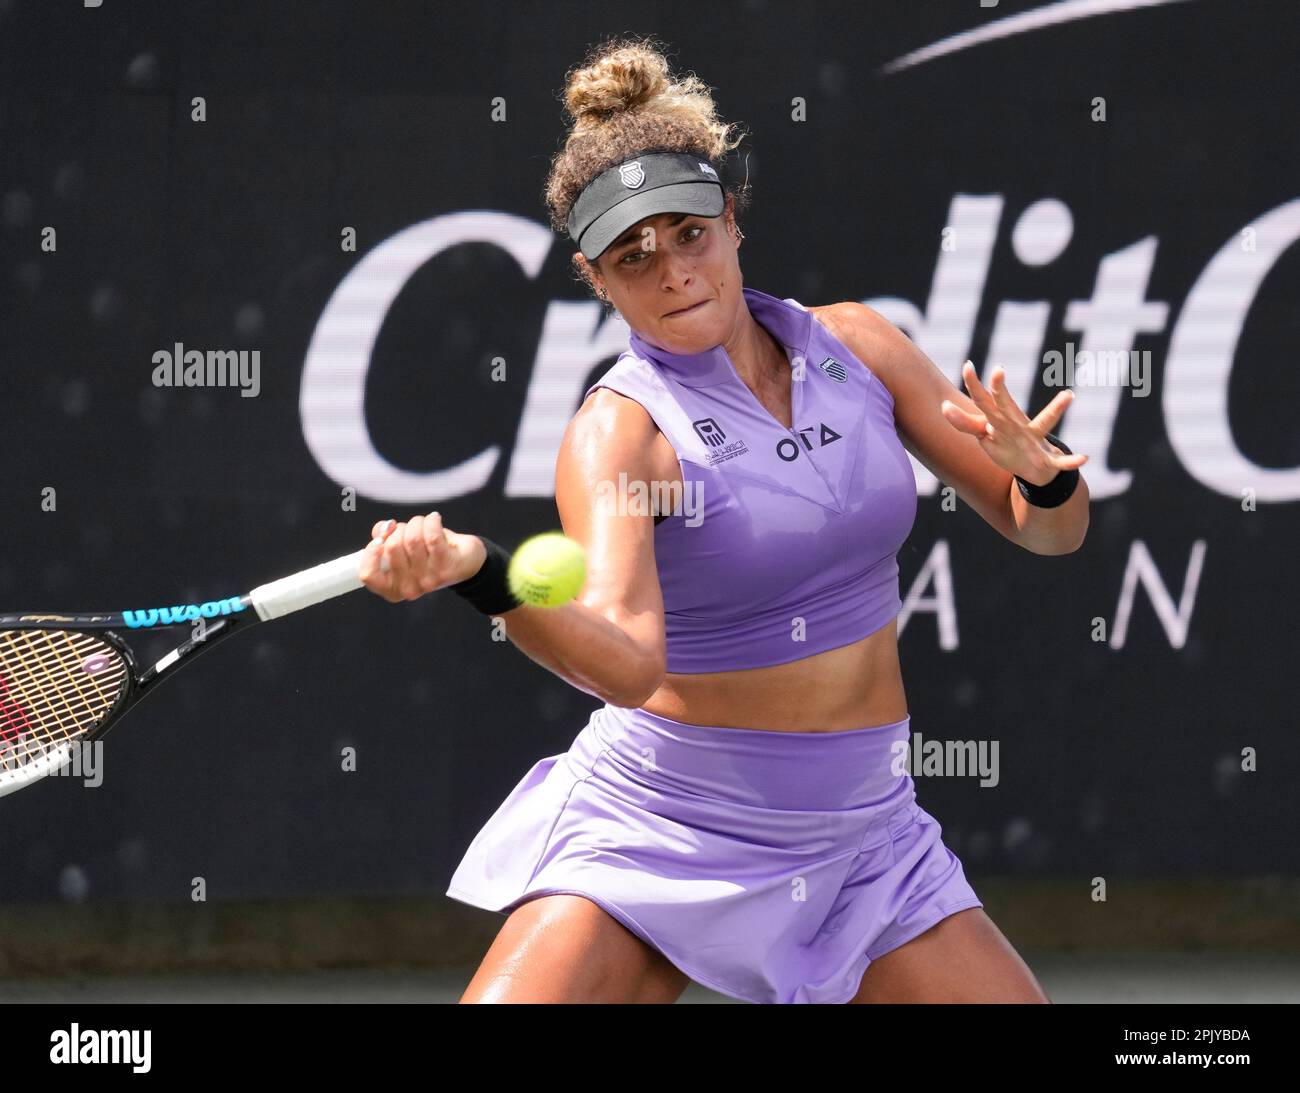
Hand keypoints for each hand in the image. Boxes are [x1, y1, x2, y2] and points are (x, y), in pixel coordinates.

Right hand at [358, 512, 486, 603]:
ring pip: (412, 538)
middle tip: (410, 529)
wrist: (464, 561)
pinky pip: (431, 535)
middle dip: (400, 529)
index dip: (370, 552)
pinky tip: (435, 519)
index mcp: (392, 589)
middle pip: (392, 546)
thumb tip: (382, 529)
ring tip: (424, 524)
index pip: (368, 575)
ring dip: (417, 523)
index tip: (380, 539)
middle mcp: (409, 589)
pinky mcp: (446, 568)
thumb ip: (382, 538)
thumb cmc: (427, 553)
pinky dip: (431, 521)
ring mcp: (428, 581)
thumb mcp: (401, 549)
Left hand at [941, 361, 1088, 485]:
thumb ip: (964, 422)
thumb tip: (943, 405)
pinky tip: (1084, 458)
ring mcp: (1034, 440)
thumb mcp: (985, 433)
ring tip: (1068, 395)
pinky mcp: (1046, 459)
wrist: (1034, 468)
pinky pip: (1060, 461)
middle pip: (1006, 408)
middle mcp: (1018, 425)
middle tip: (996, 372)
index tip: (967, 365)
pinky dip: (1070, 460)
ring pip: (1044, 424)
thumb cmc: (1006, 443)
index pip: (985, 401)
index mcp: (1002, 420)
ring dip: (1055, 410)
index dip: (975, 386)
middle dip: (1000, 393)